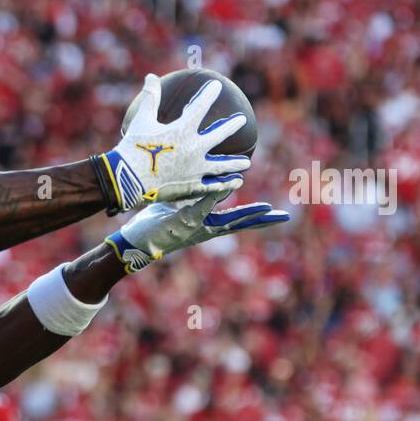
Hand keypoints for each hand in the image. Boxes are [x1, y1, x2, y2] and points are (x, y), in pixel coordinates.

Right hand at [93, 74, 251, 213]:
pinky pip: (213, 186)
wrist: (127, 179)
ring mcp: (195, 169)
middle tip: (241, 120)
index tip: (217, 86)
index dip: (209, 94)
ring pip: (221, 165)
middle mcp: (195, 148)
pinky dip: (225, 185)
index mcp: (183, 129)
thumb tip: (151, 76)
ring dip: (235, 163)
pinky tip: (235, 184)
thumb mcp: (140, 121)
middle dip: (231, 126)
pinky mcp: (192, 187)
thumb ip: (150, 98)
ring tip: (247, 163)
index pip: (200, 107)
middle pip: (219, 135)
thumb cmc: (132, 149)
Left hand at [105, 189, 288, 272]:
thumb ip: (192, 194)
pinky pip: (202, 207)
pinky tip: (226, 187)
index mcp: (207, 225)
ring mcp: (196, 227)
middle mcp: (206, 229)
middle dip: (262, 221)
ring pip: (227, 220)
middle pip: (240, 224)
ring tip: (266, 209)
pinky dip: (214, 197)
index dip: (256, 216)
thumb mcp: (178, 206)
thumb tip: (199, 178)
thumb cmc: (155, 223)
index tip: (275, 212)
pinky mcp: (184, 221)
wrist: (136, 242)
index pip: (237, 220)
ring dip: (247, 214)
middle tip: (284, 217)